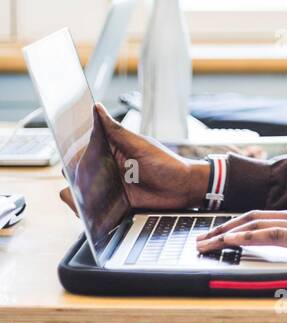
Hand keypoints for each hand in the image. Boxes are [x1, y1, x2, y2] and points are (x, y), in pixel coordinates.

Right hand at [58, 104, 208, 217]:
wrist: (185, 189)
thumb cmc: (166, 163)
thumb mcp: (140, 145)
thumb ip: (116, 131)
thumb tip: (97, 107)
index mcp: (110, 151)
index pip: (82, 152)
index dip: (71, 155)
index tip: (66, 159)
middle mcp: (107, 170)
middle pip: (77, 176)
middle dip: (73, 180)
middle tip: (81, 183)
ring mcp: (110, 190)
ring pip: (81, 195)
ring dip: (78, 199)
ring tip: (85, 200)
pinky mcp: (115, 208)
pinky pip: (96, 213)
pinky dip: (90, 215)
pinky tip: (91, 214)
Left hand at [194, 205, 286, 275]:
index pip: (266, 216)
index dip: (241, 224)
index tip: (221, 233)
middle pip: (254, 217)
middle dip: (224, 228)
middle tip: (202, 239)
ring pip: (256, 224)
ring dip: (226, 234)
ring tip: (205, 244)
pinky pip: (270, 234)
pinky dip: (247, 237)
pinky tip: (230, 242)